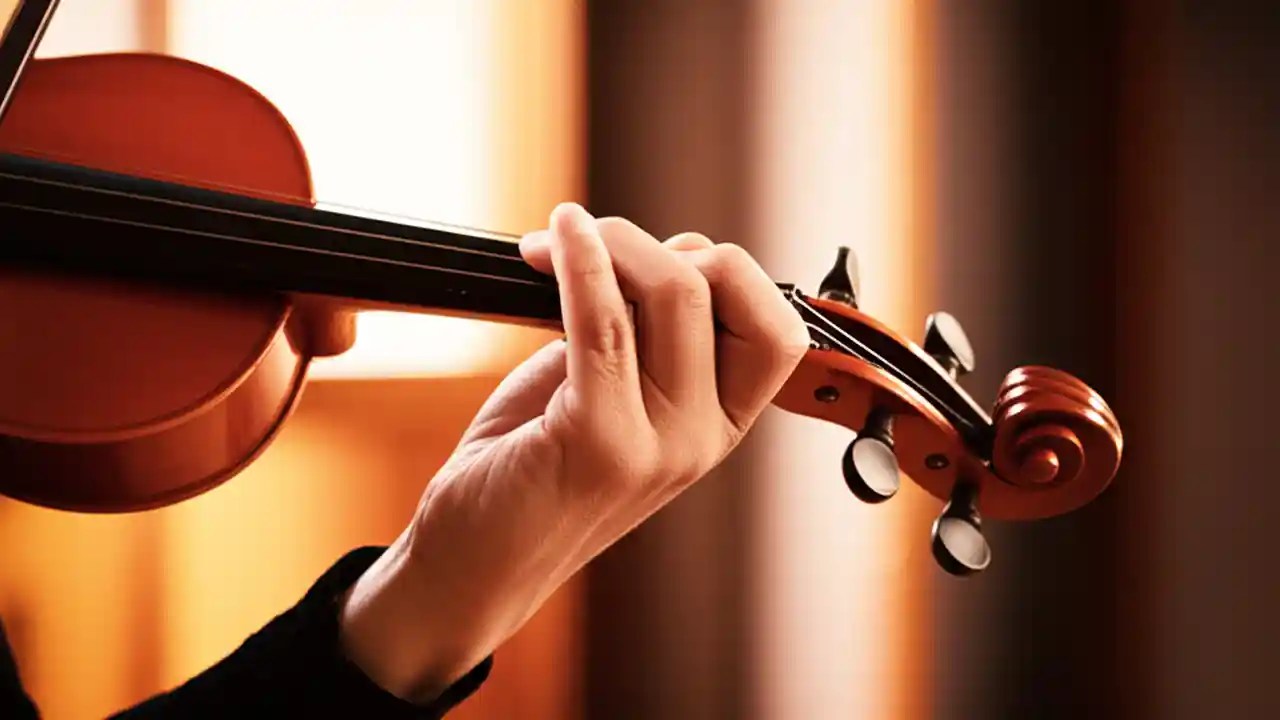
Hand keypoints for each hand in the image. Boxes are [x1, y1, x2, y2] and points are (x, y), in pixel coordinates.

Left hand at [338, 203, 808, 702]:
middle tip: (589, 242)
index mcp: (720, 425)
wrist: (472, 558)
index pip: (778, 330)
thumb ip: (641, 332)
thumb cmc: (532, 465)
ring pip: (673, 294)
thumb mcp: (607, 390)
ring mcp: (660, 445)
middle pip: (722, 290)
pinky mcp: (599, 442)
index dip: (729, 272)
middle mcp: (704, 439)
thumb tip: (640, 249)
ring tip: (557, 239)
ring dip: (611, 241)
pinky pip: (603, 321)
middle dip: (654, 241)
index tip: (659, 257)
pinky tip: (550, 242)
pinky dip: (580, 263)